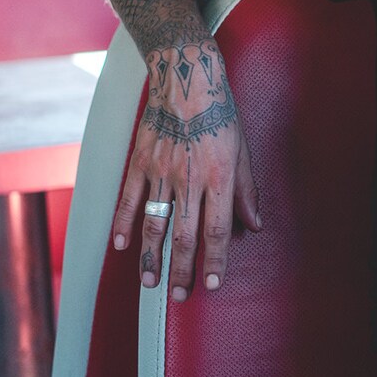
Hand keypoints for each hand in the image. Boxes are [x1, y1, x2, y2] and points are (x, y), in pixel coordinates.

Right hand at [111, 39, 260, 298]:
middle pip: (184, 235)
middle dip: (182, 270)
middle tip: (178, 296)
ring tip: (150, 282)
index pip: (218, 230)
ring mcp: (160, 171)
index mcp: (219, 177)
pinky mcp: (139, 162)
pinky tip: (122, 247)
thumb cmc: (221, 114)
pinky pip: (129, 199)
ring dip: (152, 257)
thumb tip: (255, 224)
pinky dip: (123, 225)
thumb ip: (247, 191)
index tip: (213, 284)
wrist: (187, 80)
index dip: (216, 260)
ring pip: (154, 224)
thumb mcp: (244, 150)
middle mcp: (189, 179)